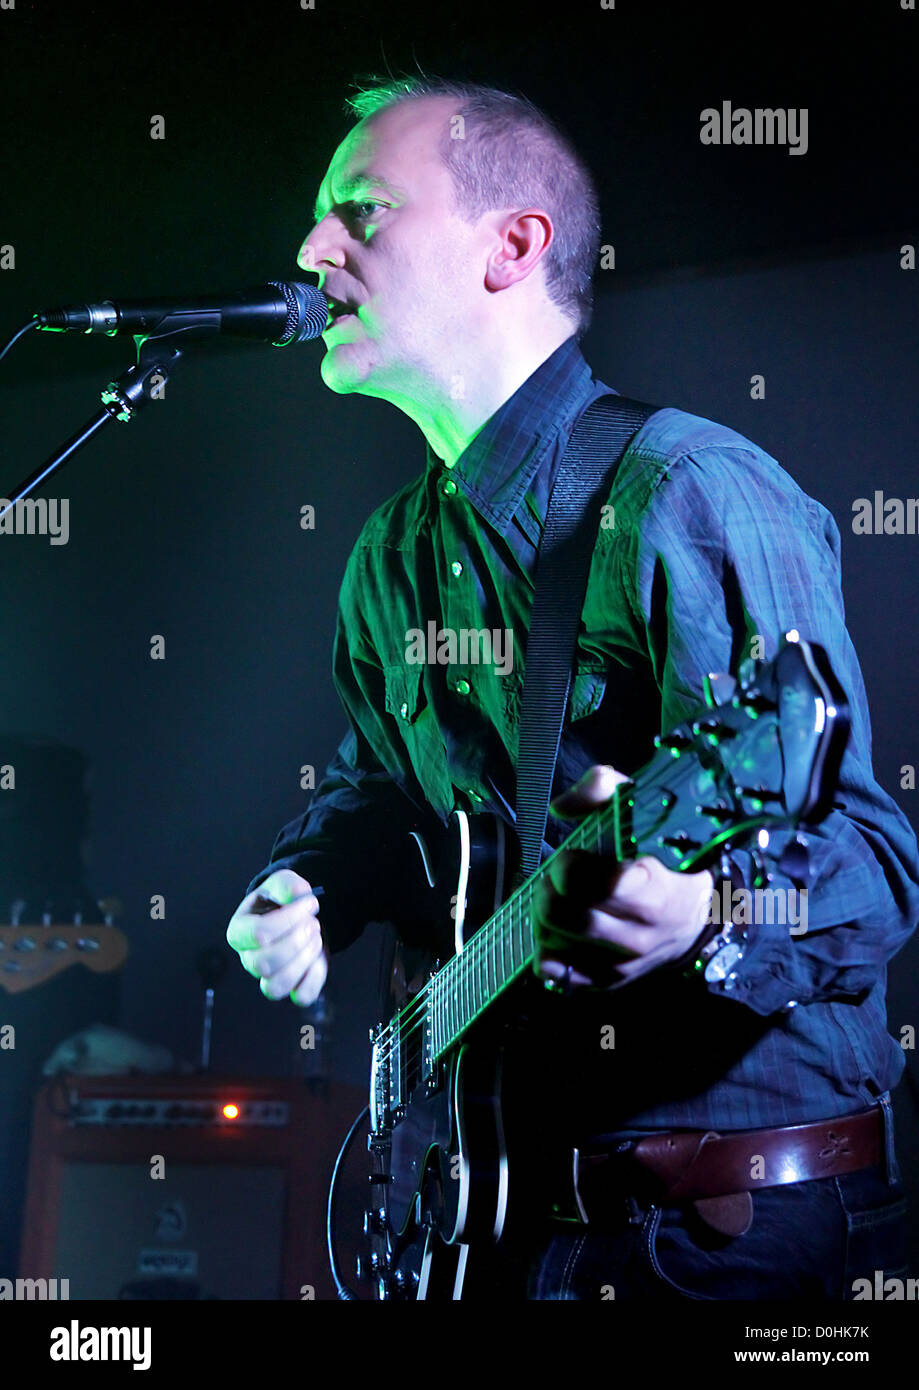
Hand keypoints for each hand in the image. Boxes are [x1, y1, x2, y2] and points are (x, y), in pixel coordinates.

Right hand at [226, 869, 327, 1005]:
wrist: (298, 916)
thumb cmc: (283, 901)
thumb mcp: (282, 883)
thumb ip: (287, 884)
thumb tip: (299, 893)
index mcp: (240, 931)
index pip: (259, 933)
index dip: (290, 918)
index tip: (310, 903)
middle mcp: (249, 958)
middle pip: (264, 964)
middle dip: (297, 940)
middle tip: (313, 922)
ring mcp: (267, 977)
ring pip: (276, 988)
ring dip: (303, 960)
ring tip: (315, 939)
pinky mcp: (291, 988)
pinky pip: (301, 996)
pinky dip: (315, 976)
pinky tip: (318, 957)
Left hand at [533, 765, 714, 990]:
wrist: (697, 918)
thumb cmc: (666, 856)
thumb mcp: (645, 808)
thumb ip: (603, 789)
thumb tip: (561, 807)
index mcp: (652, 890)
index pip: (595, 885)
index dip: (569, 866)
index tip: (573, 855)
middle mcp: (638, 934)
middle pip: (560, 914)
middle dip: (547, 888)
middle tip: (556, 877)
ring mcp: (623, 963)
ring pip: (551, 942)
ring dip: (542, 917)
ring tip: (558, 899)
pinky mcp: (609, 983)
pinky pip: (557, 974)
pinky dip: (547, 950)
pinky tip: (559, 931)